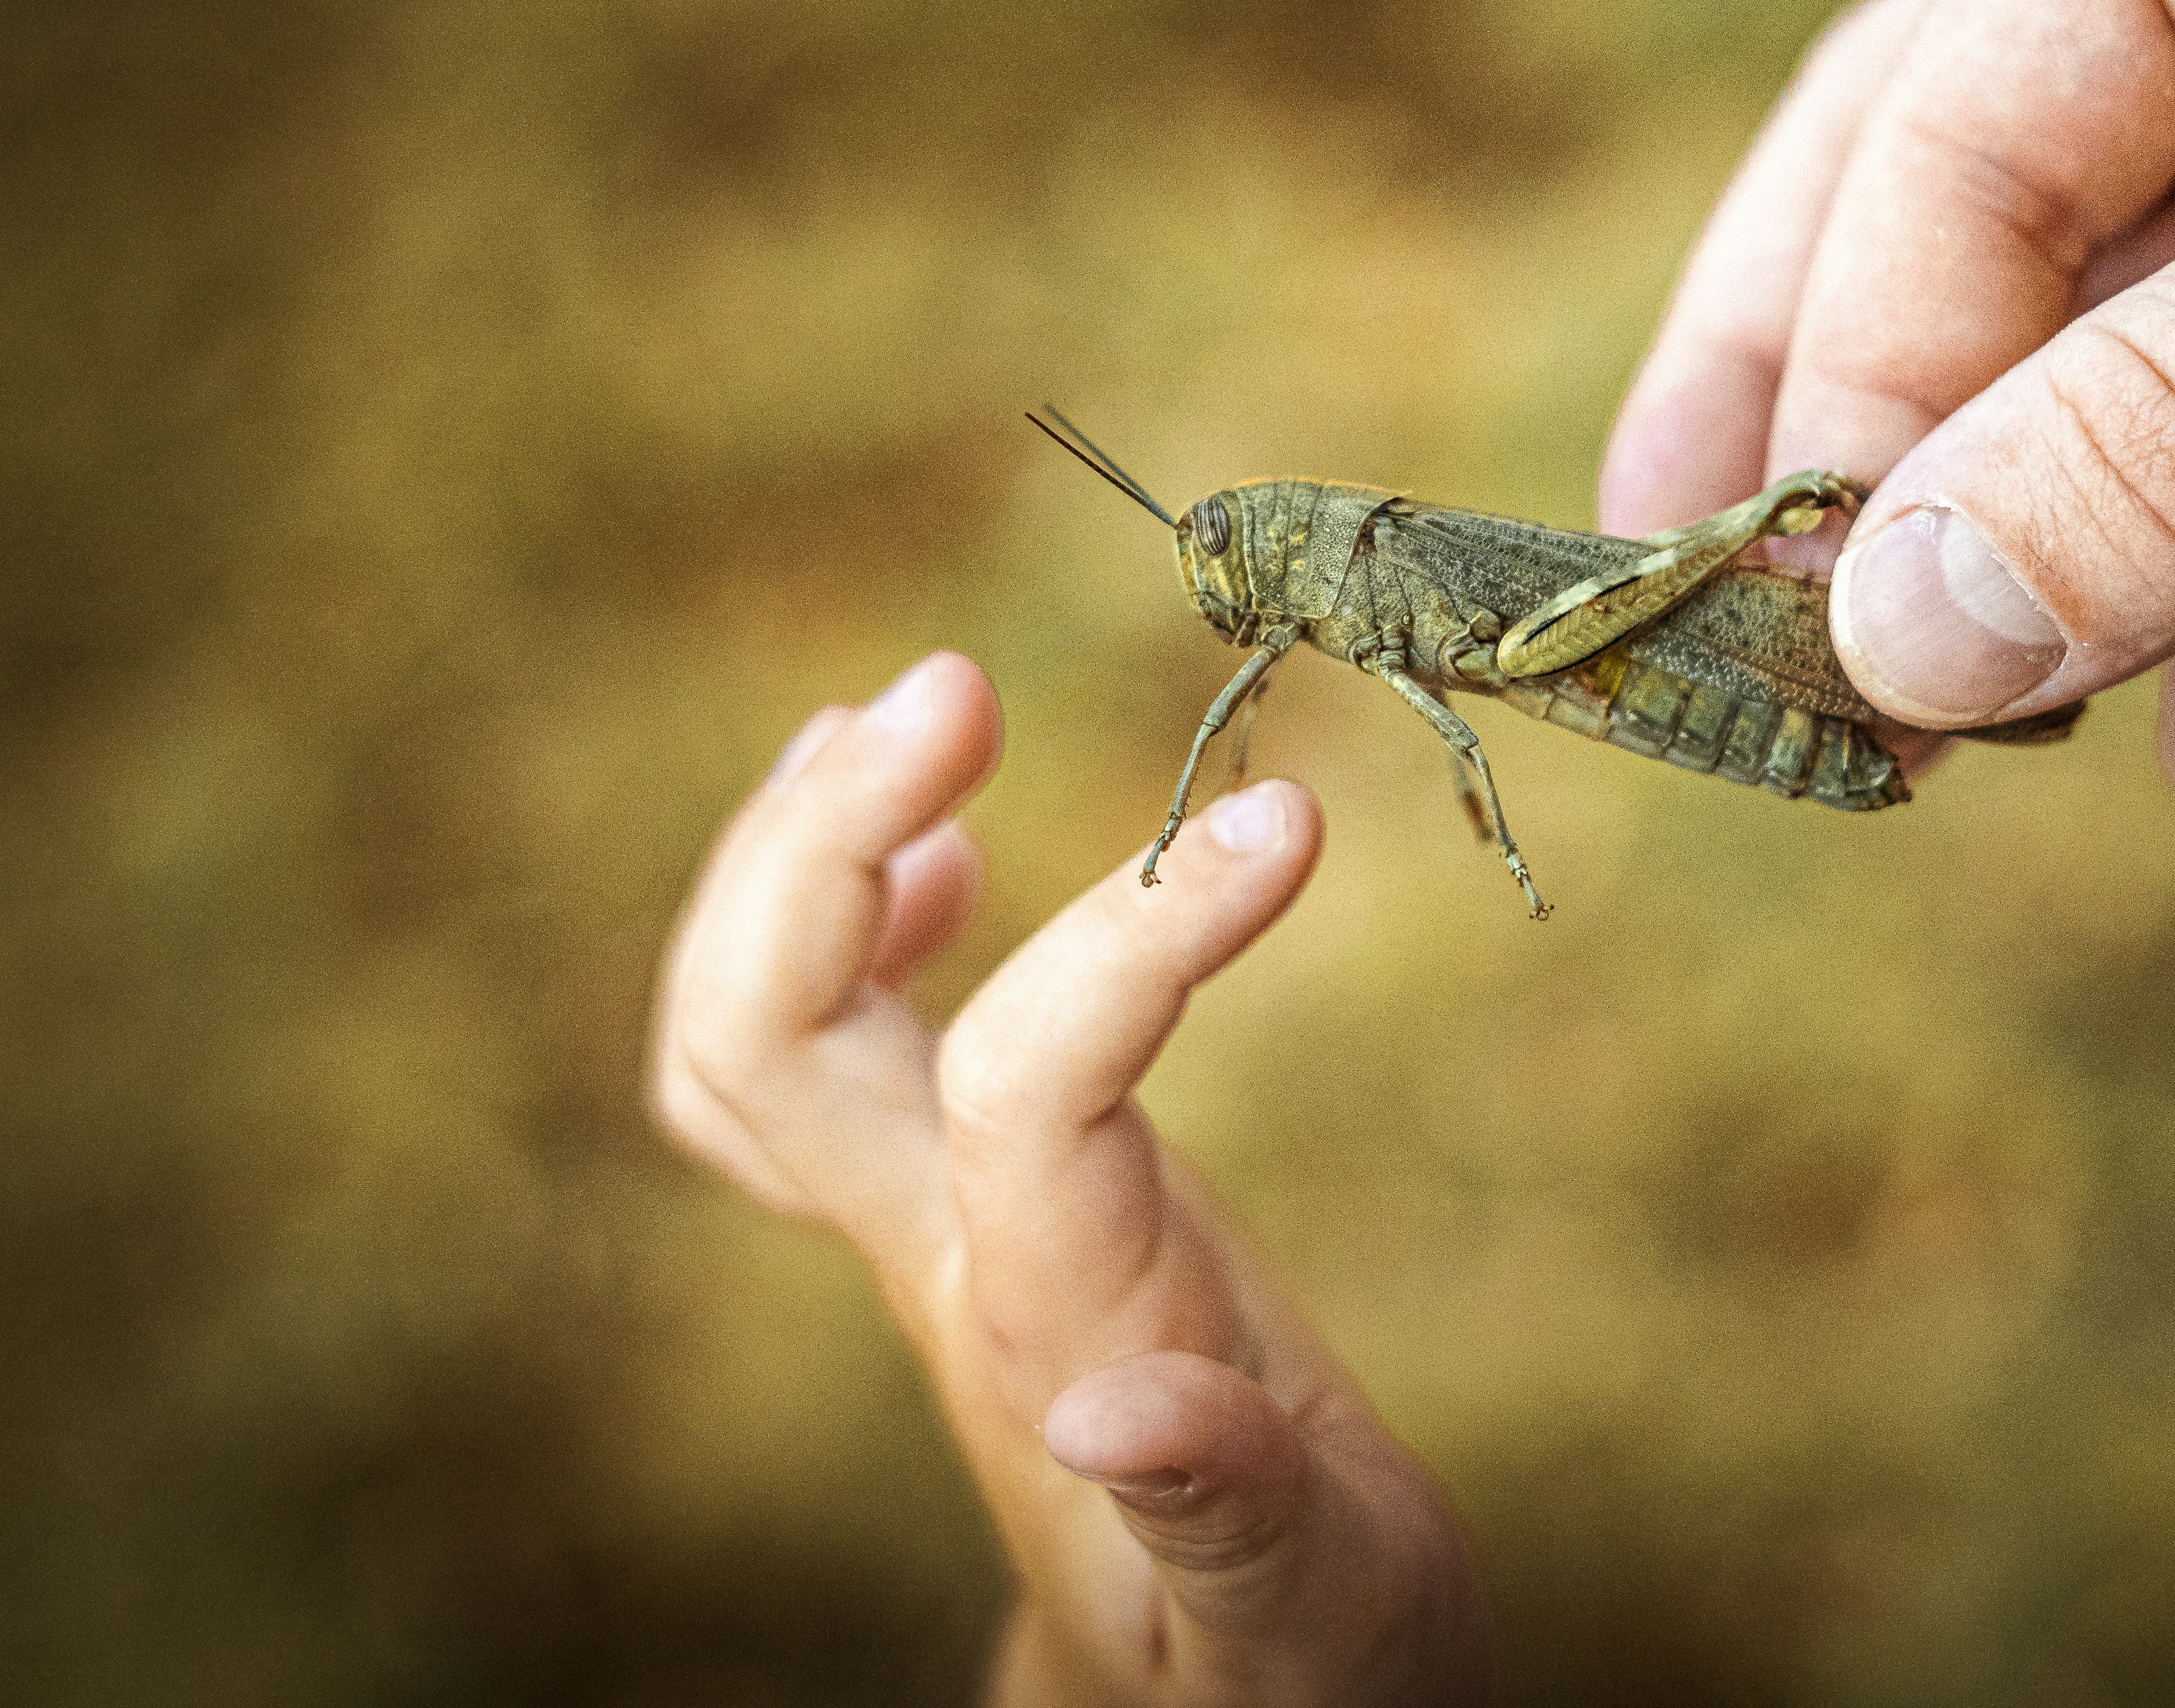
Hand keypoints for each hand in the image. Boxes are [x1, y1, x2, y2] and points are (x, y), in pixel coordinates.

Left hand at [651, 654, 1487, 1705]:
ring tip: (912, 715)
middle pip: (770, 1039)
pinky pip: (812, 1060)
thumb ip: (1233, 1514)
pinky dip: (843, 919)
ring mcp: (930, 1240)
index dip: (1142, 932)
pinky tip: (944, 850)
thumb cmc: (1291, 1661)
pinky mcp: (953, 1221)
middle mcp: (953, 1269)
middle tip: (955, 685)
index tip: (1290, 820)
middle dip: (824, 843)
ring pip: (748, 1035)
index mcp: (1061, 1334)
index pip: (1030, 1089)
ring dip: (800, 851)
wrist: (1221, 1698)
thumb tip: (1125, 1410)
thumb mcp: (1308, 1615)